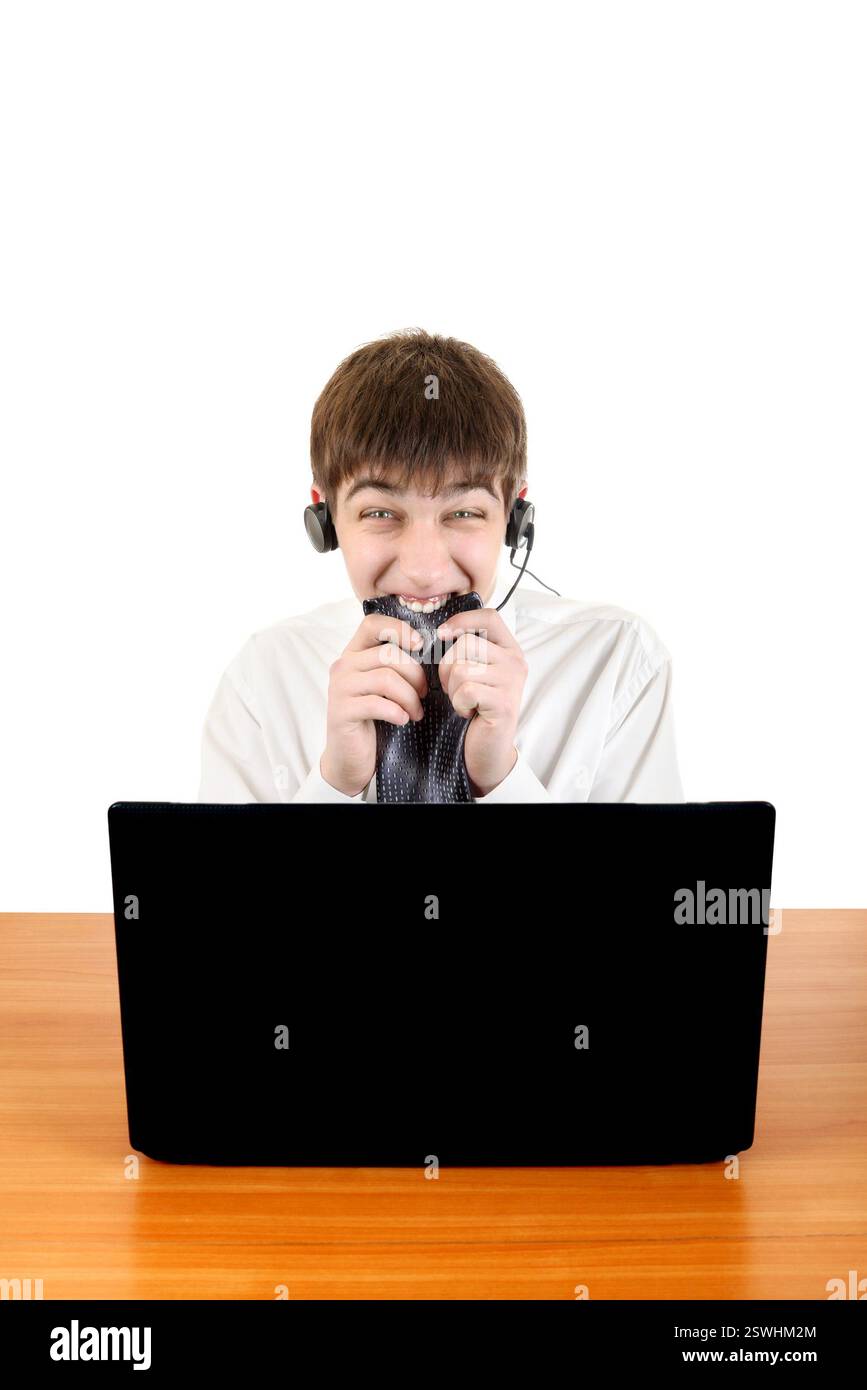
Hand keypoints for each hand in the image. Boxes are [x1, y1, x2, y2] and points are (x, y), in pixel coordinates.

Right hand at [320, 614, 427, 795]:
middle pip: (387, 655)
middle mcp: (343, 666)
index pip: (373, 623)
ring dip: (409, 697)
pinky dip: (397, 712)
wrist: (352, 756)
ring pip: (385, 678)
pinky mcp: (342, 711)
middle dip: (415, 675)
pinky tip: (402, 720)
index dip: (400, 629)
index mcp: (354, 654)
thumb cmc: (375, 718)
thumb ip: (396, 664)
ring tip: (416, 712)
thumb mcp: (385, 685)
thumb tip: (429, 648)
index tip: (420, 646)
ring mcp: (340, 688)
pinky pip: (377, 704)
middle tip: (423, 694)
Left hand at [436, 607, 527, 796]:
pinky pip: (465, 690)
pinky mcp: (503, 703)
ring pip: (462, 667)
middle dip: (447, 667)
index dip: (461, 621)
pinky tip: (469, 712)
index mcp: (510, 650)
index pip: (489, 617)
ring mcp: (512, 682)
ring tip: (463, 701)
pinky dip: (458, 704)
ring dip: (452, 688)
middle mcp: (515, 662)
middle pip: (467, 643)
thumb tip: (441, 631)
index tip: (442, 635)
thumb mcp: (475, 672)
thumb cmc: (476, 709)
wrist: (488, 749)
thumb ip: (467, 650)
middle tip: (453, 687)